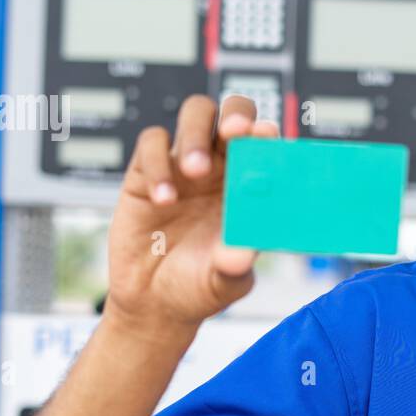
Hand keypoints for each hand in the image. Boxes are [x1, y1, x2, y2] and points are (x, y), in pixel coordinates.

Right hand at [103, 93, 276, 337]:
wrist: (153, 302)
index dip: (268, 135)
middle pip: (233, 114)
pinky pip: (151, 144)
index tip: (267, 137)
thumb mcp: (224, 282)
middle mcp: (222, 169)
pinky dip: (158, 164)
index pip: (265, 147)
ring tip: (195, 171)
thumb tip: (242, 253)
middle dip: (236, 115)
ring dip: (197, 135)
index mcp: (250, 187)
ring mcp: (185, 165)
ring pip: (195, 116)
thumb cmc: (199, 286)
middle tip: (233, 133)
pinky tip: (162, 199)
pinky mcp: (147, 171)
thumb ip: (234, 265)